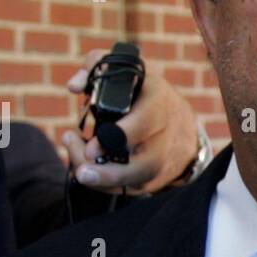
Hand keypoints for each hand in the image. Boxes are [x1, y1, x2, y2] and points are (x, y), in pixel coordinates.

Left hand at [63, 48, 198, 194]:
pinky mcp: (155, 180)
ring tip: (79, 170)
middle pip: (142, 165)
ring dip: (102, 182)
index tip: (91, 146)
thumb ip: (96, 67)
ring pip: (135, 183)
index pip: (143, 123)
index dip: (118, 137)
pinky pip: (128, 190)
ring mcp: (163, 162)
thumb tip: (74, 86)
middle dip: (109, 174)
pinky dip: (105, 184)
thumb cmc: (145, 95)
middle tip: (82, 171)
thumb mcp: (128, 72)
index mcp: (158, 103)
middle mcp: (165, 136)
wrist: (181, 124)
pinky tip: (89, 169)